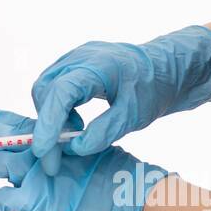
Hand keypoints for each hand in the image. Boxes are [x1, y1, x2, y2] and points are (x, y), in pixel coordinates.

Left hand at [0, 133, 169, 210]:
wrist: (131, 196)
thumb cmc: (108, 175)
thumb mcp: (77, 152)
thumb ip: (50, 149)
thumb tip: (20, 153)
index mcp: (46, 134)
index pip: (2, 120)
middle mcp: (37, 149)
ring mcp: (35, 174)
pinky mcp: (38, 200)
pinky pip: (2, 200)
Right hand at [32, 25, 210, 174]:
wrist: (167, 67)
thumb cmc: (155, 88)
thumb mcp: (134, 116)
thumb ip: (103, 132)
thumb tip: (73, 149)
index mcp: (98, 66)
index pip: (60, 94)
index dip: (47, 123)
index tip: (42, 151)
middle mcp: (80, 56)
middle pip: (46, 91)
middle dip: (47, 124)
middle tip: (58, 153)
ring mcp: (75, 56)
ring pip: (46, 88)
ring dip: (52, 115)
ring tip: (74, 134)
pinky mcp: (74, 63)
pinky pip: (54, 85)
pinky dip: (58, 107)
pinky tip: (77, 121)